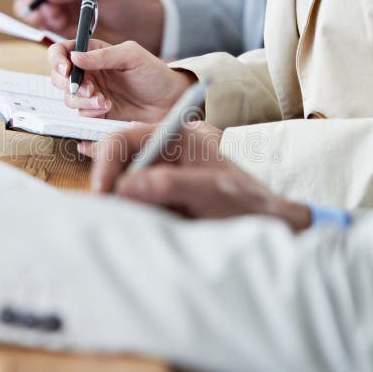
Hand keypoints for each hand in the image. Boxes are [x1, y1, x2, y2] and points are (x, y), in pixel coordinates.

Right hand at [48, 38, 194, 121]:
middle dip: (70, 85)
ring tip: (105, 101)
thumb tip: (75, 56)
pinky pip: (80, 112)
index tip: (66, 70)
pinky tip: (108, 107)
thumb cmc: (154, 74)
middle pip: (58, 77)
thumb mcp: (132, 56)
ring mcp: (91, 92)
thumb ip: (103, 56)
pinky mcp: (95, 110)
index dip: (57, 59)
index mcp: (93, 52)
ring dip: (83, 100)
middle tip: (90, 89)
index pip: (62, 51)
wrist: (168, 103)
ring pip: (68, 97)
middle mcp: (88, 71)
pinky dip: (90, 111)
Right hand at [88, 122, 311, 230]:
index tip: (103, 193)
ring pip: (119, 193)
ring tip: (138, 228)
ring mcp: (155, 181)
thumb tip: (126, 186)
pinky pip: (130, 211)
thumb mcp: (214, 193)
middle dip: (109, 192)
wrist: (269, 228)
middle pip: (114, 166)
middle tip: (114, 218)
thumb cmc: (248, 203)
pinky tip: (145, 234)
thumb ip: (173, 185)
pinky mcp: (155, 204)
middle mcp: (160, 155)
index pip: (124, 139)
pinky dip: (130, 223)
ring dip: (120, 211)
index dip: (106, 163)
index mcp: (174, 137)